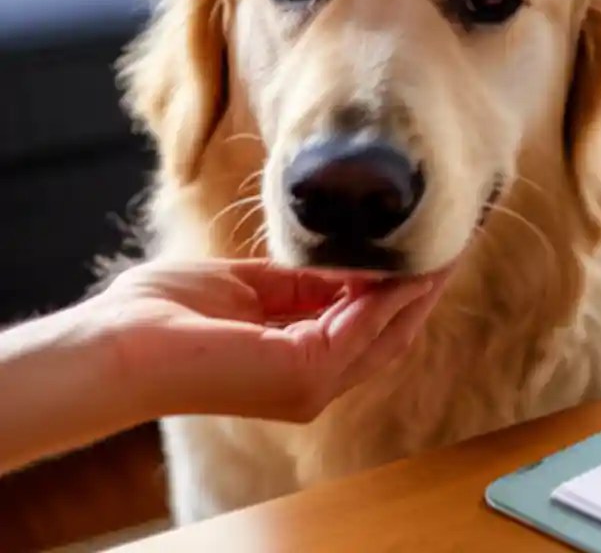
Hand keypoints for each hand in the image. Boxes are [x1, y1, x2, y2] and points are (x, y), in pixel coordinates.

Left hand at [87, 259, 445, 422]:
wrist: (117, 343)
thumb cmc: (159, 314)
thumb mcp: (246, 285)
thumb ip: (299, 282)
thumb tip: (347, 264)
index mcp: (295, 367)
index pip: (363, 331)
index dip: (397, 292)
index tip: (421, 253)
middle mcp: (312, 386)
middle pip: (388, 337)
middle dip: (419, 292)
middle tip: (449, 250)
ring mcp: (312, 386)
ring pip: (386, 333)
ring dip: (414, 289)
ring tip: (439, 250)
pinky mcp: (306, 372)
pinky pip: (364, 325)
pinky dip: (388, 292)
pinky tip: (400, 262)